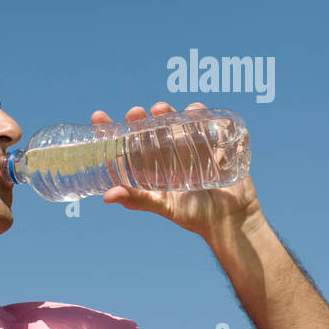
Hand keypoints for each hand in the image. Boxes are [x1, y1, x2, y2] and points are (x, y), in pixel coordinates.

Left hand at [89, 101, 262, 242]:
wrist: (231, 219)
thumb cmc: (192, 215)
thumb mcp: (163, 206)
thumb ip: (138, 200)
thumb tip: (106, 196)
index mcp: (148, 168)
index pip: (124, 146)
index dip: (110, 131)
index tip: (97, 116)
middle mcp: (165, 155)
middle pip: (147, 130)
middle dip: (139, 118)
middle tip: (135, 113)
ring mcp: (189, 148)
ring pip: (174, 123)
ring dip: (167, 113)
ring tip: (161, 110)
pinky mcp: (212, 145)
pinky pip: (205, 124)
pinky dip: (201, 114)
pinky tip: (194, 109)